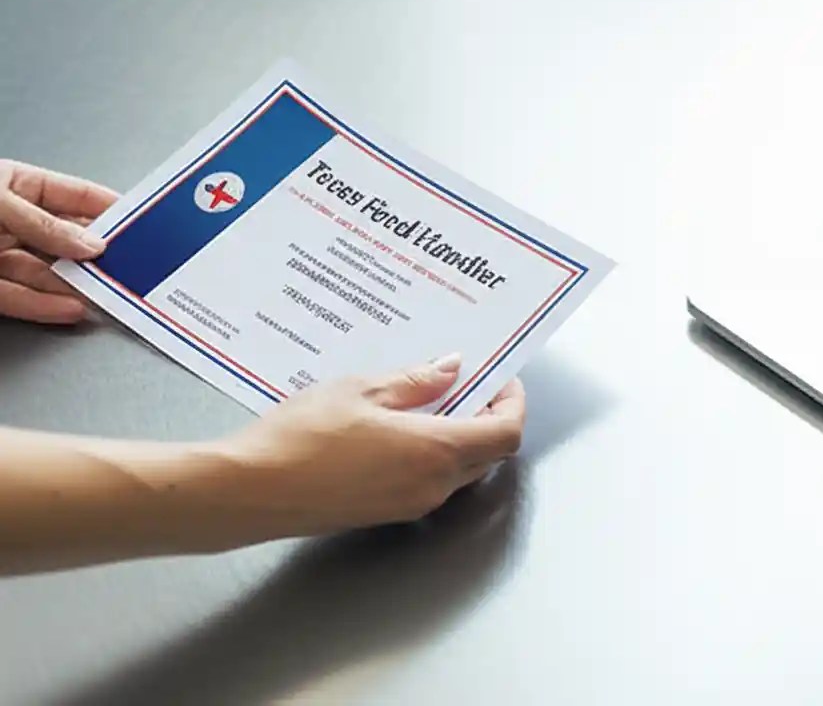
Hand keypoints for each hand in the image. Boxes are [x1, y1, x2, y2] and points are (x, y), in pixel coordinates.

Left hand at [0, 159, 115, 323]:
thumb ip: (43, 224)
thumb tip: (89, 243)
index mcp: (12, 184)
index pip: (73, 195)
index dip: (108, 208)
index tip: (139, 224)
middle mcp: (8, 219)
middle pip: (63, 240)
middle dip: (93, 256)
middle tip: (125, 266)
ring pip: (44, 273)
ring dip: (73, 286)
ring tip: (102, 295)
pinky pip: (18, 297)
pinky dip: (43, 306)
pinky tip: (70, 309)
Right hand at [211, 354, 525, 543]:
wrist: (250, 491)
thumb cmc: (301, 437)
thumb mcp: (361, 390)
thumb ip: (415, 381)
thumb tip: (451, 368)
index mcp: (436, 451)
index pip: (506, 432)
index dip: (512, 402)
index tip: (501, 377)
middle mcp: (433, 485)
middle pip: (488, 452)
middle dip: (487, 415)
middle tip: (467, 380)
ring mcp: (411, 504)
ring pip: (460, 469)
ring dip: (458, 434)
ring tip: (429, 396)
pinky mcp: (388, 512)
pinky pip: (430, 481)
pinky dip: (432, 452)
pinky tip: (400, 424)